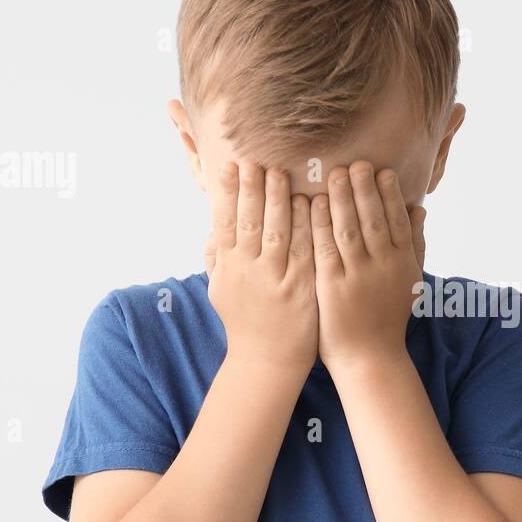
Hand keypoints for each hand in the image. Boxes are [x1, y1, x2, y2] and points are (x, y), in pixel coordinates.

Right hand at [204, 162, 317, 370]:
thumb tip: (212, 226)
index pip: (226, 222)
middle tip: (258, 159)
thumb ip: (215, 258)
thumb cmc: (244, 323)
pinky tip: (309, 204)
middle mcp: (249, 271)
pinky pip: (304, 251)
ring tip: (282, 173)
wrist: (267, 362)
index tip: (232, 165)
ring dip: (279, 200)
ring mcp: (276, 280)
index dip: (229, 192)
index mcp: (228, 268)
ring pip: (277, 232)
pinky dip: (305, 226)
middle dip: (253, 188)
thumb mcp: (220, 291)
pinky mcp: (302, 289)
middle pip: (251, 221)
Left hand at [309, 161, 426, 368]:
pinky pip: (325, 248)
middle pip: (374, 219)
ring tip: (335, 174)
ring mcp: (357, 277)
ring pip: (350, 229)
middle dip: (364, 188)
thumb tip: (419, 207)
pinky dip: (320, 223)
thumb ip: (416, 243)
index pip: (397, 220)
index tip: (382, 170)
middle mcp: (382, 267)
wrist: (369, 358)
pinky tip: (314, 203)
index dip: (389, 194)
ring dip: (342, 198)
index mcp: (402, 263)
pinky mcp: (332, 287)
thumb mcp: (410, 281)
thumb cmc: (387, 318)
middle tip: (357, 163)